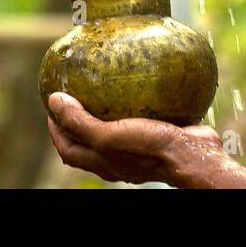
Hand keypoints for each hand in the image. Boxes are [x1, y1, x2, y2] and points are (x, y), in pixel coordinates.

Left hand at [45, 92, 224, 186]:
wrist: (193, 155)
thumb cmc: (148, 149)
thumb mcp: (107, 136)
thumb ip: (79, 122)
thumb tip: (54, 101)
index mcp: (102, 162)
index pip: (69, 149)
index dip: (56, 129)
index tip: (52, 105)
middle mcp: (118, 158)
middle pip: (88, 141)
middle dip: (77, 120)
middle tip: (74, 94)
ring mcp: (138, 148)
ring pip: (114, 130)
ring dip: (105, 112)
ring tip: (103, 87)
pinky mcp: (157, 135)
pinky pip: (140, 117)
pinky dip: (133, 103)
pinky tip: (136, 84)